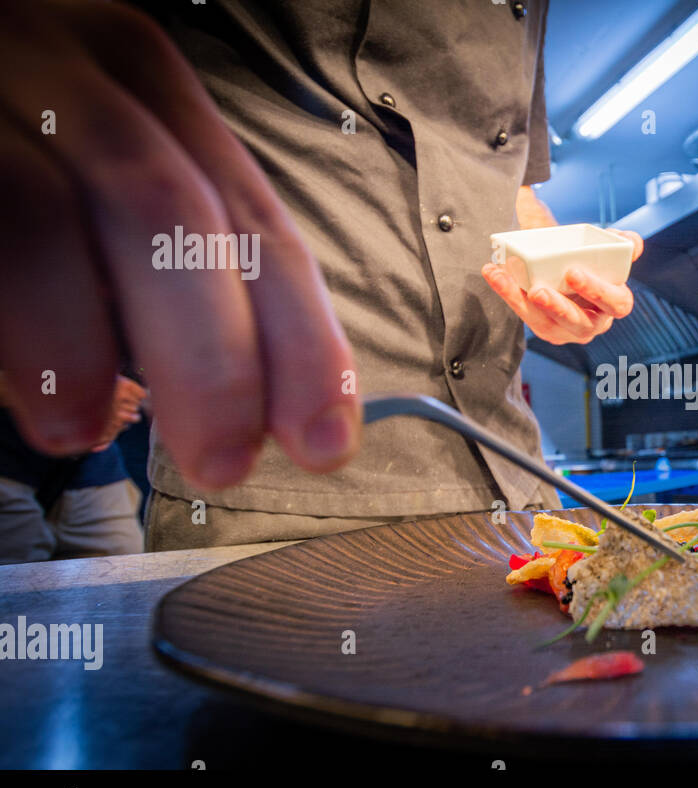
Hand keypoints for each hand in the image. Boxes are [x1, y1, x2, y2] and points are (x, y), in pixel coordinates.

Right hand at [0, 1, 359, 488]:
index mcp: (152, 87)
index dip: (301, 341)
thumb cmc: (20, 154)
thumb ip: (175, 263)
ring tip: (81, 429)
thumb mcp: (106, 176)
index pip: (256, 224)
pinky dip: (12, 326)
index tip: (325, 439)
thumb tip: (247, 399)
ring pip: (45, 219)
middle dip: (213, 360)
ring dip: (79, 349)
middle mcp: (78, 74)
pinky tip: (30, 386)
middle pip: (172, 219)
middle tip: (222, 461)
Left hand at [481, 230, 642, 344]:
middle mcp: (594, 322)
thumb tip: (629, 242)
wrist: (567, 266)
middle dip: (559, 307)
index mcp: (615, 303)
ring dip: (524, 305)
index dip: (597, 290)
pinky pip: (525, 316)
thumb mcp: (608, 248)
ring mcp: (567, 330)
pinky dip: (507, 293)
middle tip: (538, 290)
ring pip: (547, 325)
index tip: (573, 271)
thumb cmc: (591, 259)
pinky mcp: (544, 329)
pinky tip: (493, 272)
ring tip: (504, 279)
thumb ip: (622, 242)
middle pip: (580, 322)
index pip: (616, 303)